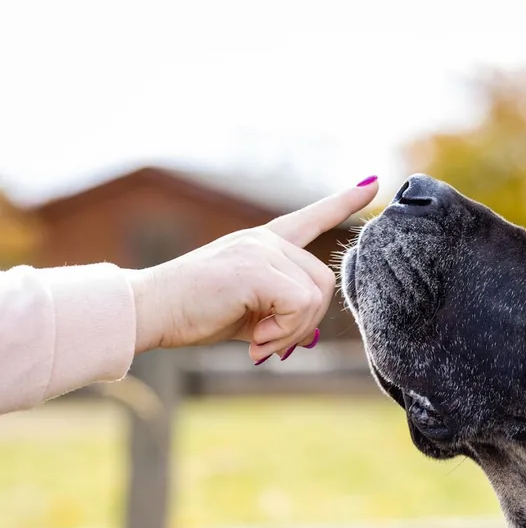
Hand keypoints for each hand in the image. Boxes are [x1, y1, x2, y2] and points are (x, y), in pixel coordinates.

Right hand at [125, 176, 378, 362]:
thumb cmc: (195, 312)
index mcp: (264, 243)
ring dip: (294, 330)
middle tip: (272, 343)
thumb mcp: (248, 310)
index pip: (311, 218)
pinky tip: (257, 342)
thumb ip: (280, 310)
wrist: (151, 311)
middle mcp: (266, 239)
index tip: (373, 184)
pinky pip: (299, 304)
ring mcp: (261, 249)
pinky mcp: (254, 267)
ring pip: (315, 295)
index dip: (344, 203)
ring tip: (261, 343)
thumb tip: (311, 334)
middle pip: (324, 280)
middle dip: (306, 322)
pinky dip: (285, 331)